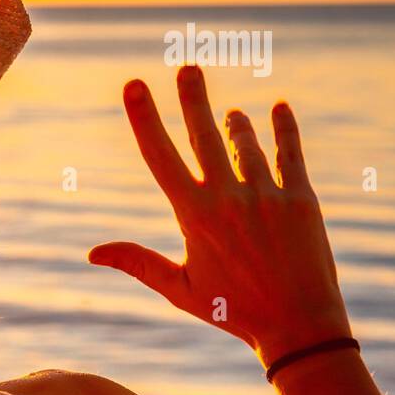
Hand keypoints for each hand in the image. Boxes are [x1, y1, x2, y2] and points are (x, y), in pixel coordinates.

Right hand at [88, 64, 351, 368]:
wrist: (300, 328)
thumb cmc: (233, 311)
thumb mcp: (179, 289)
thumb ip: (137, 262)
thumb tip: (92, 252)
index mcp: (194, 216)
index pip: (160, 156)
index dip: (144, 117)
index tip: (134, 85)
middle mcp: (229, 198)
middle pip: (205, 135)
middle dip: (193, 98)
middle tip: (187, 67)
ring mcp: (268, 195)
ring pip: (247, 143)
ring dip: (236, 125)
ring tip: (228, 116)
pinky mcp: (302, 199)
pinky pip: (291, 153)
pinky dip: (283, 129)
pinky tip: (277, 108)